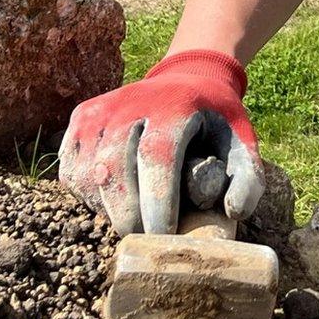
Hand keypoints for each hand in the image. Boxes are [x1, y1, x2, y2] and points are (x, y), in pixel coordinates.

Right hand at [58, 49, 265, 234]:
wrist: (187, 78)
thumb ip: (248, 177)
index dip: (157, 200)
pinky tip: (111, 202)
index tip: (163, 235)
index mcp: (174, 104)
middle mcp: (131, 102)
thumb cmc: (214, 119)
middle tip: (143, 241)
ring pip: (88, 172)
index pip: (157, 156)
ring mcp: (101, 109)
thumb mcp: (242, 138)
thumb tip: (233, 214)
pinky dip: (86, 195)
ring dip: (106, 208)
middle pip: (115, 167)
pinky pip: (71, 168)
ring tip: (131, 221)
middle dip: (127, 214)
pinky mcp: (81, 118)